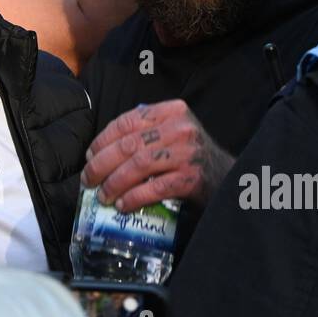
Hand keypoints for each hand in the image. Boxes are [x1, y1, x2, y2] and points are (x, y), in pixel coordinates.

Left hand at [81, 99, 232, 211]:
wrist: (228, 179)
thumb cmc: (191, 157)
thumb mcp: (172, 134)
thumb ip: (145, 132)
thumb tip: (99, 152)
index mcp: (172, 111)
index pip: (128, 120)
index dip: (103, 139)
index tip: (89, 156)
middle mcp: (181, 128)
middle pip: (130, 144)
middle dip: (102, 163)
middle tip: (89, 179)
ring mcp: (188, 153)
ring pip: (139, 165)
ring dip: (115, 182)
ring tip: (103, 196)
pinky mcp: (192, 178)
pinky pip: (155, 187)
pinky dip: (135, 197)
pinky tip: (123, 205)